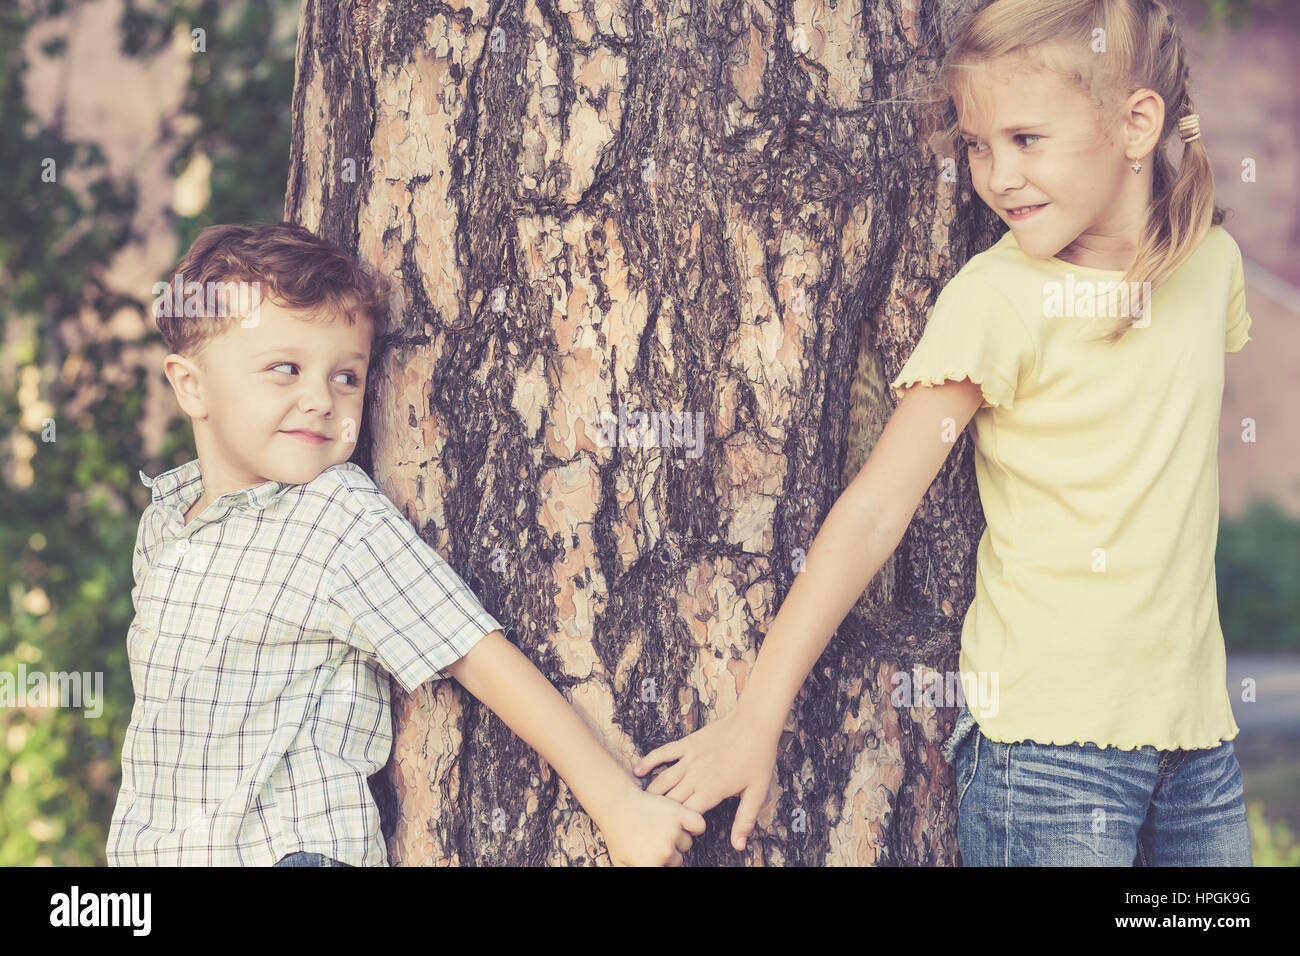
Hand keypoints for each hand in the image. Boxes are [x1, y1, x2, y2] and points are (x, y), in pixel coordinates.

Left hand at [598, 783, 706, 865]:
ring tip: (662, 827)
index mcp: (650, 865)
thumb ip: (634, 871)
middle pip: (678, 858)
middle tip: (655, 837)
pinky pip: (698, 826)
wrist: (617, 804)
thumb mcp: (620, 861)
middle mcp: (664, 852)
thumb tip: (652, 868)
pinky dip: (695, 826)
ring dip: (679, 837)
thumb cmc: (617, 833)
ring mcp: (672, 832)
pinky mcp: (678, 814)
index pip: (671, 867)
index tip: (655, 852)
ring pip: (686, 842)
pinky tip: (684, 823)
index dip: (662, 861)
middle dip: (669, 850)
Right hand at [633, 709, 779, 850]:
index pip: (688, 817)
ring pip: (663, 781)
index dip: (681, 828)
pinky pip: (663, 753)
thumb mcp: (756, 793)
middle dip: (661, 815)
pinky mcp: (687, 743)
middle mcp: (695, 777)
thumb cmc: (757, 758)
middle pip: (670, 801)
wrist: (754, 724)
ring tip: (640, 804)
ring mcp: (689, 759)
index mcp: (711, 792)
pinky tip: (637, 770)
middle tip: (651, 823)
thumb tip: (739, 845)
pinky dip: (649, 762)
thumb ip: (744, 820)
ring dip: (651, 794)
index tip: (678, 833)